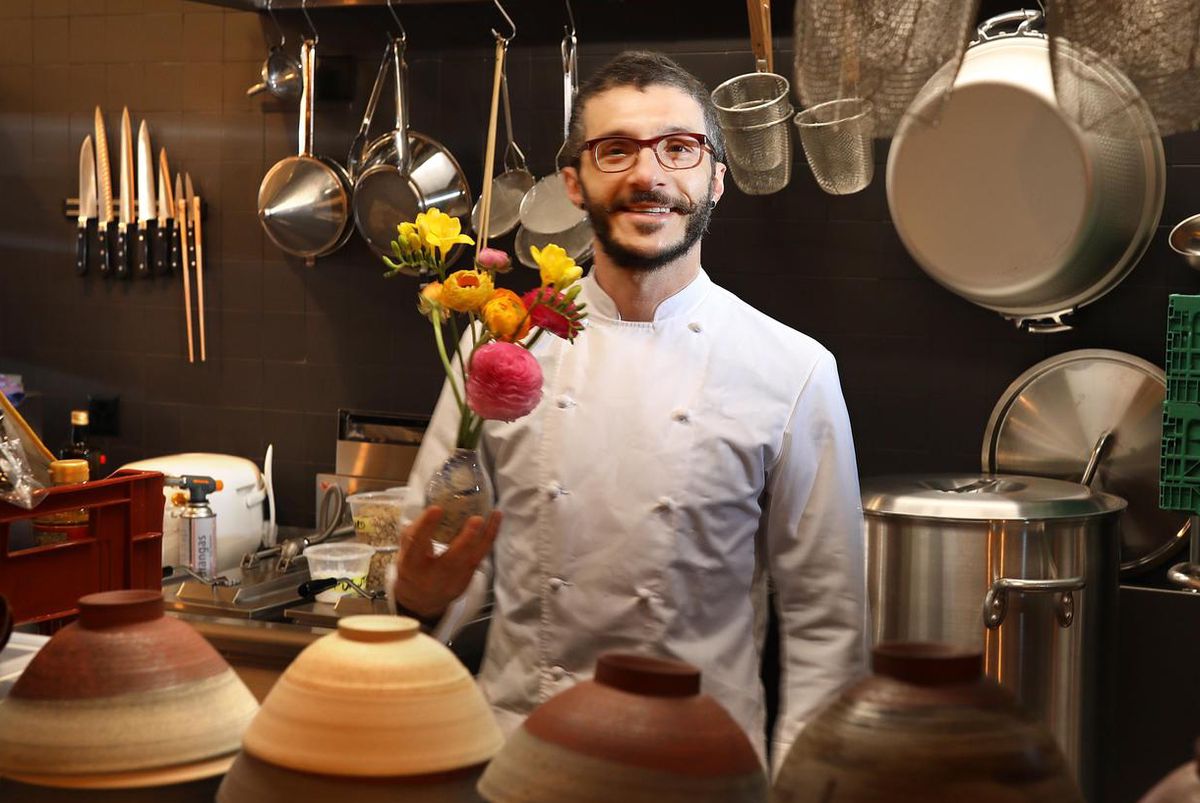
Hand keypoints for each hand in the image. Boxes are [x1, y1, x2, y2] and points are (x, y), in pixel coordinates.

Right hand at [392, 505, 500, 619]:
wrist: (422, 600)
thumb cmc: (413, 568)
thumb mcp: (405, 552)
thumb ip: (414, 533)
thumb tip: (429, 507)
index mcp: (411, 565)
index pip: (417, 545)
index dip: (426, 527)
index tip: (436, 508)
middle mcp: (433, 575)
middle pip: (451, 559)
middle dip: (466, 539)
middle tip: (477, 519)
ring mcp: (453, 580)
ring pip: (472, 558)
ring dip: (486, 536)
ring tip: (494, 514)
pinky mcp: (467, 580)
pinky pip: (479, 558)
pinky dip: (488, 540)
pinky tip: (494, 523)